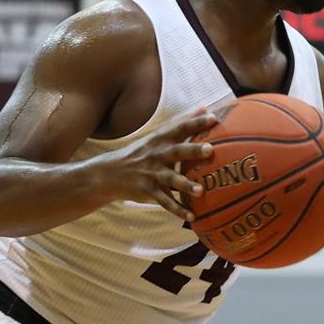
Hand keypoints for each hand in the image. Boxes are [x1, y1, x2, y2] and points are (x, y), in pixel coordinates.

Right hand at [100, 108, 216, 217]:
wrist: (110, 173)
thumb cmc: (142, 152)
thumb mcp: (158, 136)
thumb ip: (182, 123)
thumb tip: (205, 107)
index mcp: (161, 139)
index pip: (180, 127)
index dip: (196, 122)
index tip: (213, 118)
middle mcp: (157, 155)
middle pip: (177, 152)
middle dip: (193, 150)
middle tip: (210, 150)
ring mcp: (152, 173)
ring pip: (171, 179)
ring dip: (186, 185)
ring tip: (201, 191)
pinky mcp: (147, 190)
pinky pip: (165, 201)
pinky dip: (178, 210)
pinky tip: (192, 216)